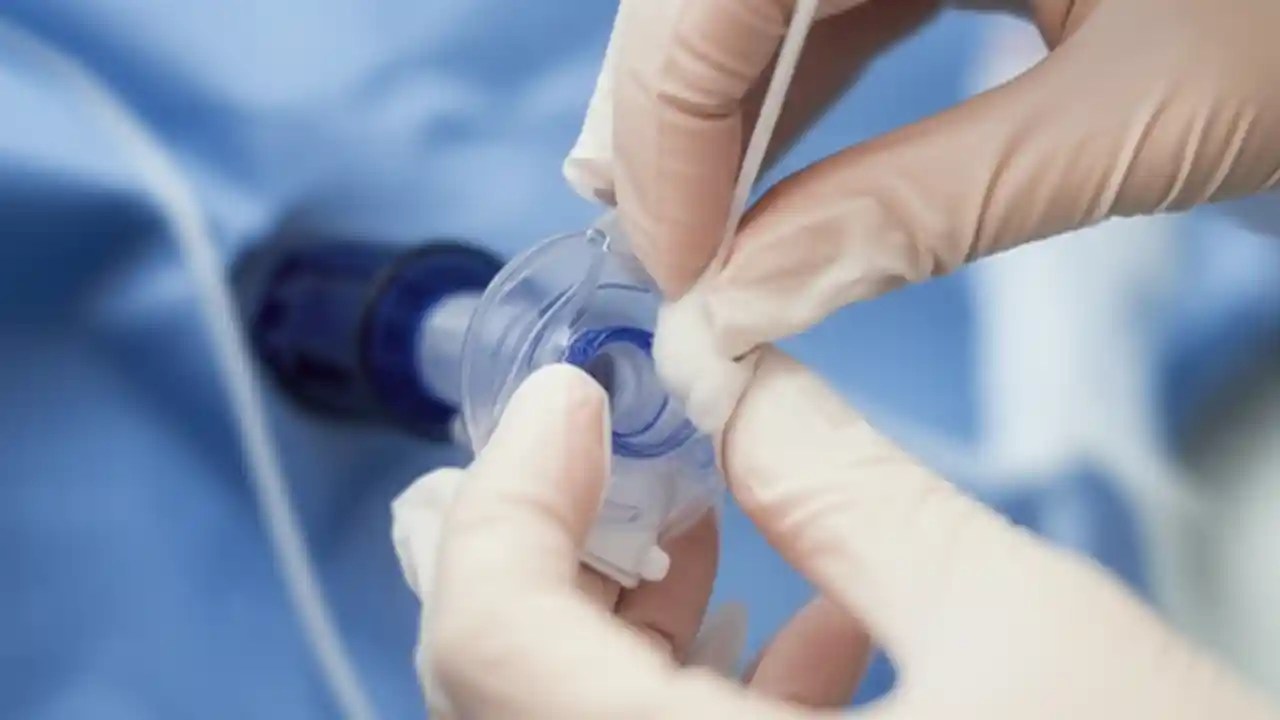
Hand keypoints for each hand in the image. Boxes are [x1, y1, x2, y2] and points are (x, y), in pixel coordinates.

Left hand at [392, 354, 1276, 717]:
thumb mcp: (1019, 627)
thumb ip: (844, 492)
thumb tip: (739, 382)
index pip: (492, 640)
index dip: (509, 494)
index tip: (568, 400)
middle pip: (503, 688)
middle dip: (548, 546)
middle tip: (602, 445)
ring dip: (618, 616)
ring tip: (702, 519)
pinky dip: (695, 692)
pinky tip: (803, 628)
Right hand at [565, 0, 1279, 355]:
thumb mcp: (1133, 120)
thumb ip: (928, 207)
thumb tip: (751, 301)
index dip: (670, 117)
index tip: (677, 263)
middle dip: (671, 115)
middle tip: (670, 257)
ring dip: (713, 115)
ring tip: (700, 234)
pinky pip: (816, 3)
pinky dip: (783, 97)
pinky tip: (765, 182)